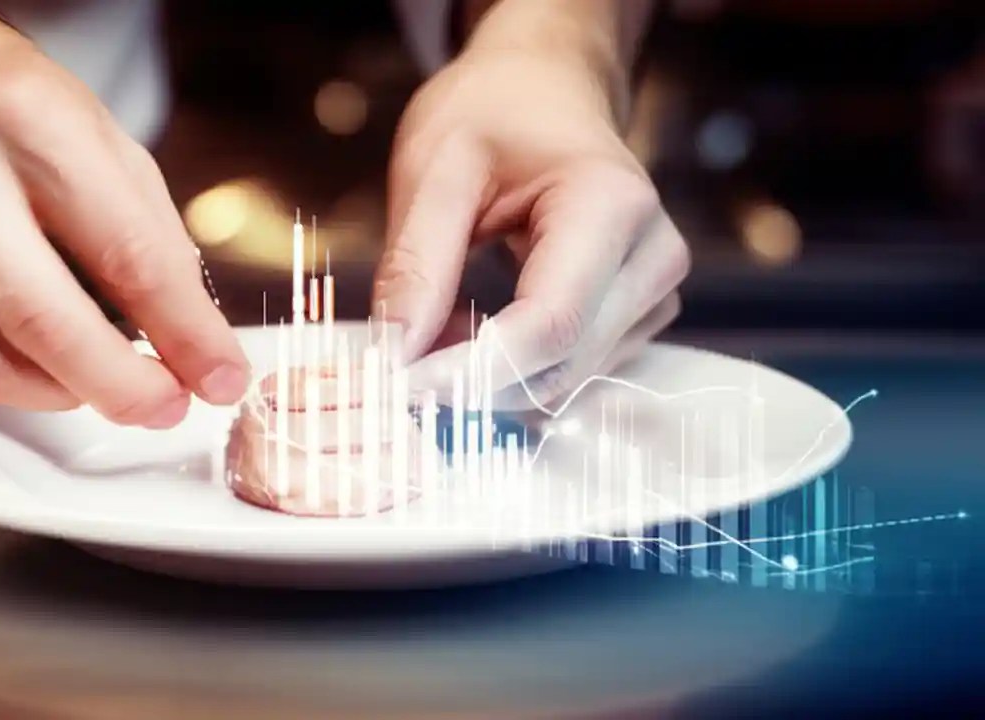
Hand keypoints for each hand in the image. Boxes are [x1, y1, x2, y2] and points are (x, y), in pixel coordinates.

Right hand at [0, 4, 248, 425]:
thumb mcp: (94, 129)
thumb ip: (147, 227)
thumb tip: (188, 330)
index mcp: (28, 120)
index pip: (125, 250)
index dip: (185, 331)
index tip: (219, 375)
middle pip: (40, 322)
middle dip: (120, 387)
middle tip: (163, 405)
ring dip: (57, 395)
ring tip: (94, 380)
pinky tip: (21, 370)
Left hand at [373, 47, 688, 408]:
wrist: (545, 89)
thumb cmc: (491, 115)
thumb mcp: (433, 169)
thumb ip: (416, 263)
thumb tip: (395, 355)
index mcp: (611, 205)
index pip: (548, 324)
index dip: (472, 369)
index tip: (400, 382)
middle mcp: (652, 256)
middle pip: (559, 364)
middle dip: (472, 379)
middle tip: (397, 358)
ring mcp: (654, 292)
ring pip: (563, 380)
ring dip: (488, 376)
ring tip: (434, 320)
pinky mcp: (638, 316)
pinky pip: (569, 371)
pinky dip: (509, 368)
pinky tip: (471, 326)